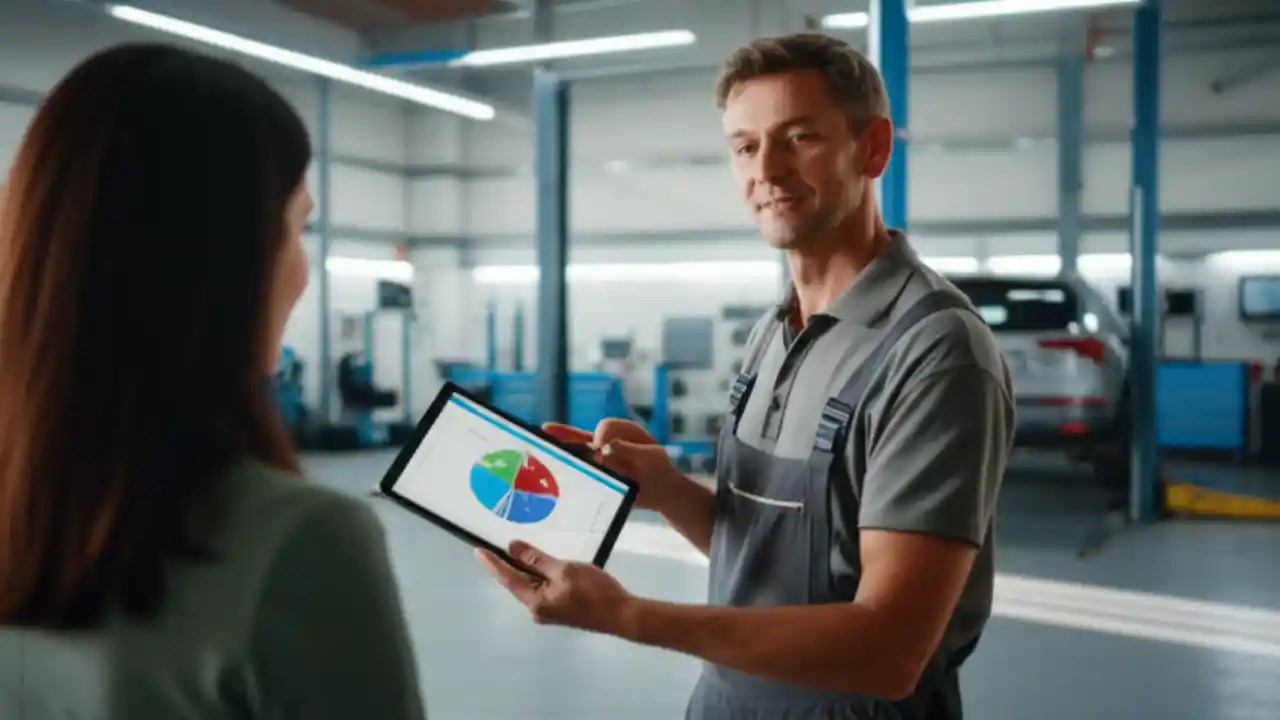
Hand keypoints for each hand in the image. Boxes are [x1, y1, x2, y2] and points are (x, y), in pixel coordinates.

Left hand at [477, 540, 636, 636]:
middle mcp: (537, 609)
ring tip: (517, 549)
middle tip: (494, 545)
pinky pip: (543, 588)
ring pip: (531, 585)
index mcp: (534, 601)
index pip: (507, 578)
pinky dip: (539, 574)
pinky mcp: (561, 609)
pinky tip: (542, 563)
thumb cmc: (593, 591)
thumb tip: (512, 548)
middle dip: (507, 564)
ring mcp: (549, 611)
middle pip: (517, 582)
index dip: (492, 563)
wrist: (621, 615)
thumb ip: (536, 560)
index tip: (477, 550)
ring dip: (525, 568)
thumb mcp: (563, 570)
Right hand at [543, 419, 683, 511]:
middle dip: (569, 436)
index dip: (603, 439)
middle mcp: (611, 439)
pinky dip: (564, 451)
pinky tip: (546, 444)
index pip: (607, 428)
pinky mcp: (596, 467)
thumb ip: (629, 452)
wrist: (663, 492)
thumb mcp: (650, 460)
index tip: (602, 454)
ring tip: (541, 436)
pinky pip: (578, 457)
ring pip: (577, 444)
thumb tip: (602, 450)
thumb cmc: (661, 472)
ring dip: (561, 442)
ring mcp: (602, 453)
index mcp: (626, 431)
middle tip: (547, 431)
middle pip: (585, 433)